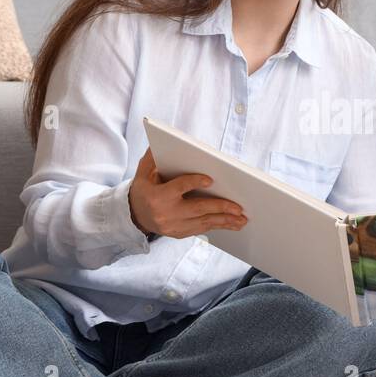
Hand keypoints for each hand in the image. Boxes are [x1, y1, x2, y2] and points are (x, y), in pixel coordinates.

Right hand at [127, 147, 246, 238]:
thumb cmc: (143, 190)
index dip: (194, 182)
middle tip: (238, 207)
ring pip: (203, 223)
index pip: (179, 188)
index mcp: (157, 197)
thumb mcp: (143, 173)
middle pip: (197, 209)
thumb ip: (153, 159)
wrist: (134, 216)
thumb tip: (163, 142)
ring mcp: (173, 227)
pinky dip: (217, 226)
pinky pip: (201, 230)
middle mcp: (166, 214)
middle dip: (220, 207)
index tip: (210, 179)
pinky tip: (231, 224)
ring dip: (224, 221)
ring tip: (241, 219)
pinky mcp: (179, 234)